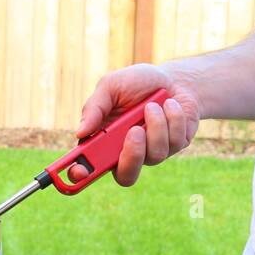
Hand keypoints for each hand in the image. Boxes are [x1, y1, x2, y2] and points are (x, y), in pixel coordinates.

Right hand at [72, 63, 201, 186]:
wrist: (173, 77)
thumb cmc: (137, 82)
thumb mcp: (111, 86)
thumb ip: (95, 107)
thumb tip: (81, 132)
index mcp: (105, 142)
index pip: (89, 169)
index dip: (81, 176)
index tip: (80, 170)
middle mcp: (127, 152)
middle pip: (126, 176)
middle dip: (131, 156)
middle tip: (134, 131)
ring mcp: (152, 152)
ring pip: (154, 155)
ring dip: (155, 124)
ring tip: (153, 105)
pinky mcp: (174, 147)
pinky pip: (174, 141)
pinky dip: (172, 118)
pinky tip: (170, 105)